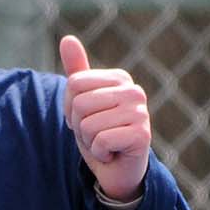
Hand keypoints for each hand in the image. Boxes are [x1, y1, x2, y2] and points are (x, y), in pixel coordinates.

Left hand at [60, 35, 149, 201]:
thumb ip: (77, 73)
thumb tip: (67, 38)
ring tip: (105, 144)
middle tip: (97, 134)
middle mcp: (134, 91)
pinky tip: (113, 154)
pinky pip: (101, 140)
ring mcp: (141, 113)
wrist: (119, 171)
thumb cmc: (101, 134)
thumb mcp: (83, 103)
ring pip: (88, 124)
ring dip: (90, 141)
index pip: (74, 84)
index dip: (71, 108)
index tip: (88, 119)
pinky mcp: (142, 135)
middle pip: (80, 103)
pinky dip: (100, 153)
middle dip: (80, 126)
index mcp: (120, 78)